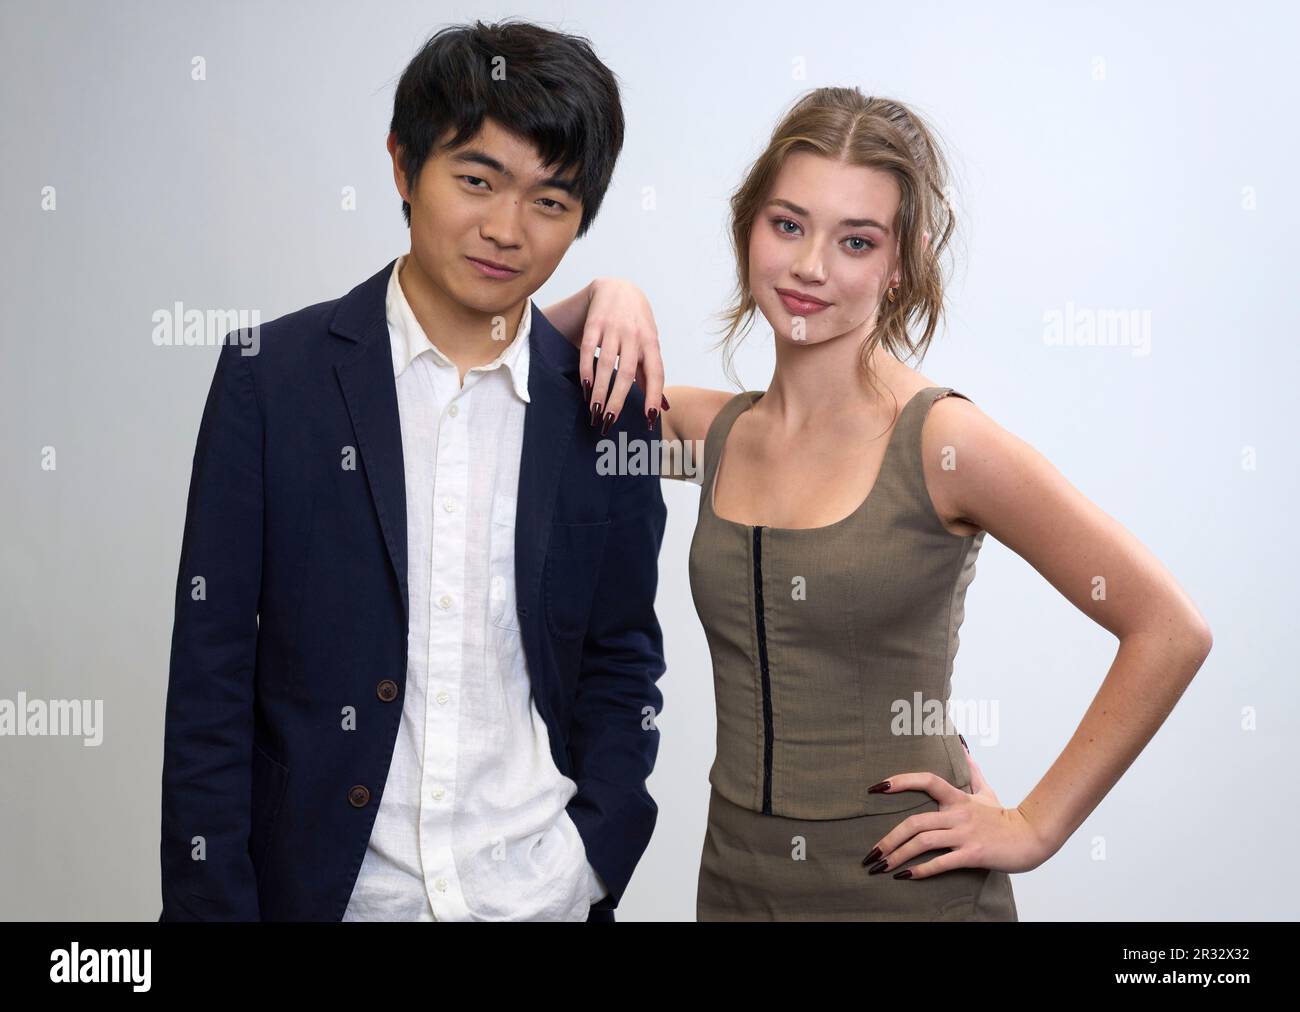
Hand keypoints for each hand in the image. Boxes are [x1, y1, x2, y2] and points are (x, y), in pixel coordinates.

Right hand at [575, 278, 667, 433]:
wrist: (618, 288)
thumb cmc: (637, 323)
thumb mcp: (649, 344)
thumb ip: (651, 375)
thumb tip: (663, 408)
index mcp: (651, 343)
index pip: (656, 373)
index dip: (654, 395)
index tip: (650, 418)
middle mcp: (634, 336)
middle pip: (626, 373)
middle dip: (618, 399)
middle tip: (610, 422)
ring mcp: (613, 329)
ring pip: (606, 364)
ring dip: (600, 390)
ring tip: (595, 411)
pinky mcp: (595, 324)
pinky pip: (589, 350)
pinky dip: (586, 370)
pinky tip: (585, 387)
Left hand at [862, 746, 1050, 877]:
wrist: (1031, 838)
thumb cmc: (1004, 817)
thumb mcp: (986, 791)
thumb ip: (971, 771)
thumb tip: (962, 745)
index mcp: (957, 798)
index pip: (926, 780)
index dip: (901, 781)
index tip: (876, 787)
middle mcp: (958, 814)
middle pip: (915, 822)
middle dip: (888, 839)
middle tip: (870, 854)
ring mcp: (965, 835)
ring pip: (923, 842)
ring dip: (898, 856)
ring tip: (880, 867)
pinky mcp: (973, 855)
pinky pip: (941, 862)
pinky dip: (921, 870)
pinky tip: (905, 876)